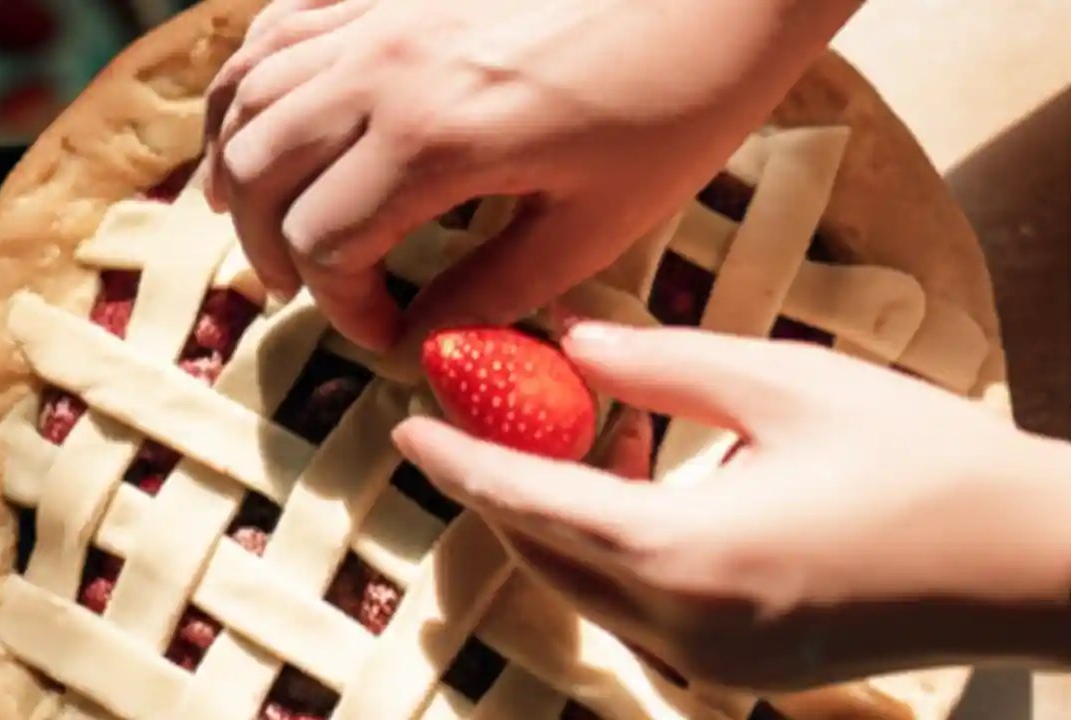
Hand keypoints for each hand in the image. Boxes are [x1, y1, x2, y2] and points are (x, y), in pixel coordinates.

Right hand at [206, 0, 860, 350]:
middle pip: (260, 170)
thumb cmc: (677, 98)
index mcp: (434, 138)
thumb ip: (493, 291)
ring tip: (249, 214)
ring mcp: (379, 12)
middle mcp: (383, 67)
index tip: (380, 330)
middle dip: (268, 247)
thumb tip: (428, 341)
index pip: (324, 243)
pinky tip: (263, 114)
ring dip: (236, 164)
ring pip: (249, 92)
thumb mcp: (594, 224)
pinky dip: (250, 78)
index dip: (340, 306)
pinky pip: (279, 23)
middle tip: (304, 287)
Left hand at [391, 323, 1070, 689]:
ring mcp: (713, 663)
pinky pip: (635, 610)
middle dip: (497, 487)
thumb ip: (661, 365)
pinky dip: (607, 551)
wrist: (1033, 563)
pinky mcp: (742, 670)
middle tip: (475, 419)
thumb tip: (568, 347)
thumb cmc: (922, 460)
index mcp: (686, 556)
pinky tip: (627, 489)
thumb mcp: (785, 383)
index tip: (408, 425)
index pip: (531, 503)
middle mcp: (685, 628)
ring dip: (552, 520)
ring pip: (584, 588)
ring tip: (559, 441)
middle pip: (543, 555)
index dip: (461, 460)